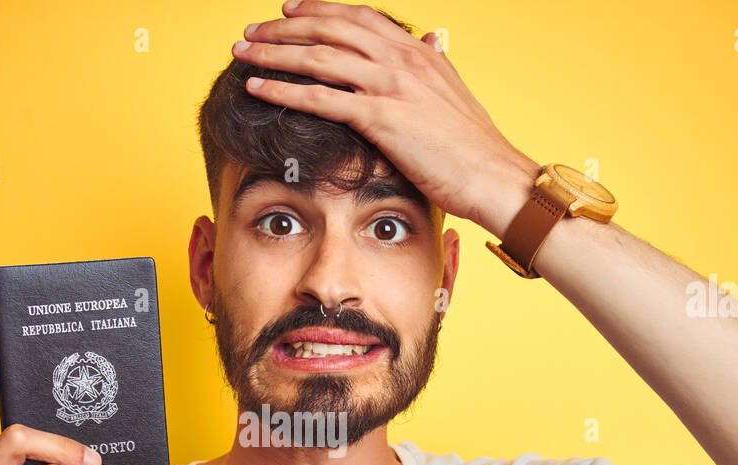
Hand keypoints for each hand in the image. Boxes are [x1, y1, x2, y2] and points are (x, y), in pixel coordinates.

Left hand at [232, 0, 539, 232]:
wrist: (493, 175)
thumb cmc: (474, 147)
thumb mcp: (453, 95)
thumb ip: (435, 68)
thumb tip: (434, 45)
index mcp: (418, 51)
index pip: (359, 17)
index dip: (320, 9)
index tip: (289, 9)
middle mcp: (402, 59)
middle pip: (331, 29)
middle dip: (285, 27)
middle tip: (252, 31)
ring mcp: (391, 85)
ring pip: (319, 57)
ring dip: (275, 52)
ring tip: (244, 53)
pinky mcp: (381, 117)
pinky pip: (321, 97)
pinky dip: (284, 89)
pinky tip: (258, 87)